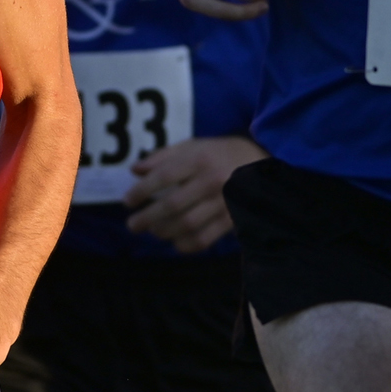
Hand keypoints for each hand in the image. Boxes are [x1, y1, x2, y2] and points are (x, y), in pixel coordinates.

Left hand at [123, 135, 266, 252]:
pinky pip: (205, 238)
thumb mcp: (192, 146)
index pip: (163, 177)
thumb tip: (134, 171)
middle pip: (172, 204)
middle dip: (147, 218)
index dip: (141, 191)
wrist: (262, 164)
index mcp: (198, 159)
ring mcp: (223, 202)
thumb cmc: (219, 154)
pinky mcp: (232, 220)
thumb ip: (162, 157)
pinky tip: (175, 242)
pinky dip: (186, 244)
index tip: (127, 202)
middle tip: (132, 225)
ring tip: (153, 231)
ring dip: (164, 232)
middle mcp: (210, 181)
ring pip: (187, 224)